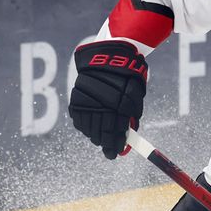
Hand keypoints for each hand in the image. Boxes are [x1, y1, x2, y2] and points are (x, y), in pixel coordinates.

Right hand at [69, 40, 147, 158]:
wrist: (109, 57)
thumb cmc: (127, 79)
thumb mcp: (134, 98)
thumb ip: (130, 118)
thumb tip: (128, 138)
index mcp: (118, 104)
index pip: (115, 132)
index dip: (115, 145)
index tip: (115, 153)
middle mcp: (100, 104)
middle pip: (100, 132)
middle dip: (105, 143)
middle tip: (109, 149)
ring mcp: (86, 101)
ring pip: (88, 128)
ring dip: (95, 136)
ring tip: (100, 139)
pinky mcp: (76, 98)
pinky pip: (78, 119)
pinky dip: (85, 126)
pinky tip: (91, 128)